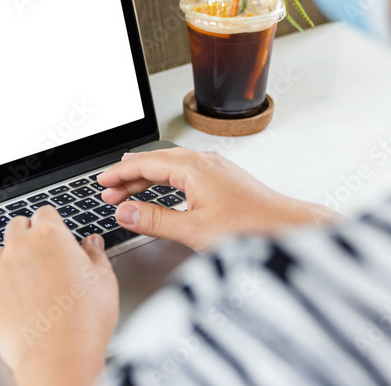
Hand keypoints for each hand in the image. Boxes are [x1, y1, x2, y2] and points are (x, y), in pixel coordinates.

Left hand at [0, 206, 117, 385]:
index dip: (52, 221)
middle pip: (16, 225)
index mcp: (51, 236)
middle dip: (27, 232)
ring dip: (7, 257)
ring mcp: (0, 273)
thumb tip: (92, 242)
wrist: (59, 354)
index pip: (45, 212)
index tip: (57, 229)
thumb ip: (95, 255)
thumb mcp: (103, 280)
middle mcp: (21, 248)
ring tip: (19, 270)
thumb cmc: (85, 319)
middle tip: (39, 246)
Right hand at [98, 148, 337, 251]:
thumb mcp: (193, 229)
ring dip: (147, 178)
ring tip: (128, 191)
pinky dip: (165, 180)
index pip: (146, 164)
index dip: (120, 174)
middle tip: (109, 191)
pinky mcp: (224, 179)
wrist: (288, 228)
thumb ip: (155, 220)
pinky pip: (185, 172)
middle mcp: (204, 161)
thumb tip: (125, 213)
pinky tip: (162, 191)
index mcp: (194, 168)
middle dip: (129, 176)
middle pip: (156, 161)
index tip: (102, 183)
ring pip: (171, 166)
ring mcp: (216, 168)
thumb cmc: (250, 228)